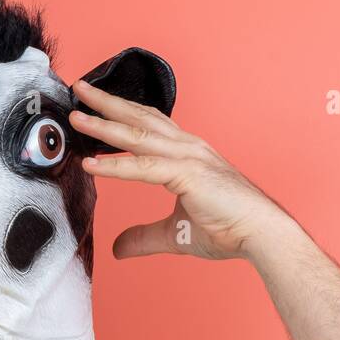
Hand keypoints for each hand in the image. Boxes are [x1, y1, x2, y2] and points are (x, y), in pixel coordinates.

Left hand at [70, 80, 294, 261]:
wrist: (262, 234)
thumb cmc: (230, 229)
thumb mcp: (175, 234)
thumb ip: (144, 238)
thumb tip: (118, 248)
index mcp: (188, 153)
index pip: (149, 126)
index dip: (122, 115)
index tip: (96, 108)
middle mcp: (188, 147)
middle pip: (140, 118)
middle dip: (107, 104)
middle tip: (80, 90)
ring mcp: (188, 157)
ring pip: (137, 136)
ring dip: (103, 125)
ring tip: (77, 117)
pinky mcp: (187, 175)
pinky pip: (143, 168)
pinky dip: (114, 165)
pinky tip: (90, 164)